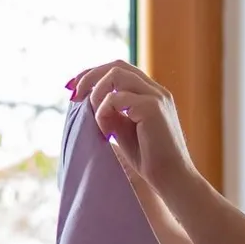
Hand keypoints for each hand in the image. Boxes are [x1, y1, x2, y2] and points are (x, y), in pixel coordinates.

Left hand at [69, 61, 198, 196]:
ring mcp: (156, 96)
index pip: (119, 70)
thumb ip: (111, 111)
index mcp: (151, 93)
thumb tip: (86, 99)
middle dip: (89, 76)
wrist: (171, 178)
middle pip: (116, 65)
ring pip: (115, 74)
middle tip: (72, 95)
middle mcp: (155, 90)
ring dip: (96, 93)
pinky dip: (103, 112)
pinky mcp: (152, 107)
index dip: (93, 74)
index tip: (73, 88)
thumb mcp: (123, 129)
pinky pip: (115, 98)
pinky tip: (106, 132)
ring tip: (94, 117)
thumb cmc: (149, 159)